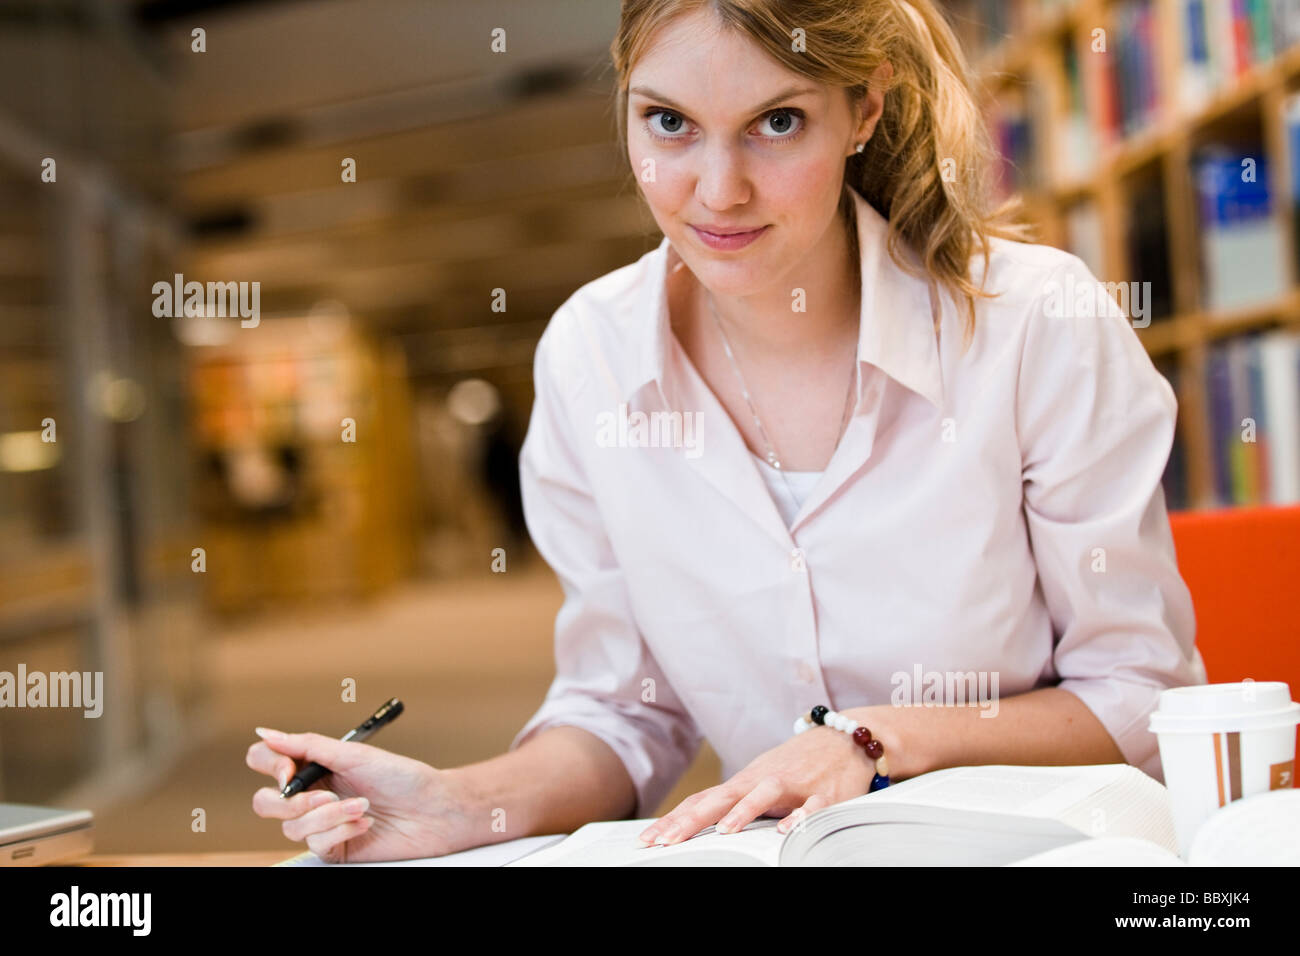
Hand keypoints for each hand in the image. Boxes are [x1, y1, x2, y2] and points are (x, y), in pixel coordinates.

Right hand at [247, 727, 473, 862]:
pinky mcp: (333, 847)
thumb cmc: (401, 777)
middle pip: (265, 802)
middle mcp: (312, 794)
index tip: (289, 770)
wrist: (433, 809)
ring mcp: (321, 823)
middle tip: (324, 796)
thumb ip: (308, 745)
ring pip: (291, 827)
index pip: (266, 760)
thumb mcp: (354, 754)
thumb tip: (265, 733)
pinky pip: (316, 843)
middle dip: (290, 802)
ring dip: (328, 816)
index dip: (270, 764)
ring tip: (362, 806)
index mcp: (314, 765)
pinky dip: (342, 830)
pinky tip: (365, 823)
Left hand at [636, 723, 874, 845]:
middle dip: (692, 821)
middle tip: (666, 841)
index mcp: (744, 782)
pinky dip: (800, 817)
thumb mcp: (759, 781)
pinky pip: (811, 807)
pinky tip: (787, 830)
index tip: (648, 839)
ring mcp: (794, 785)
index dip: (674, 820)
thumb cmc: (796, 765)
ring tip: (722, 832)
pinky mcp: (825, 793)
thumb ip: (734, 802)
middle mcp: (762, 780)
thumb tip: (697, 823)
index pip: (702, 801)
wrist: (843, 738)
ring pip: (764, 795)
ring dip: (743, 812)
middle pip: (722, 798)